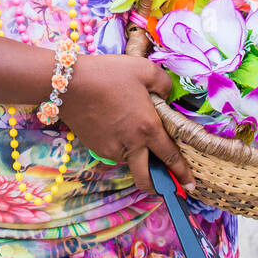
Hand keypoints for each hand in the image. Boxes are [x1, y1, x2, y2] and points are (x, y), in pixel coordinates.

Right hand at [62, 53, 194, 194]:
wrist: (68, 84)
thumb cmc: (108, 74)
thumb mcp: (144, 70)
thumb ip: (164, 84)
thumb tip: (166, 95)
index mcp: (148, 128)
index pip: (170, 156)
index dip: (181, 172)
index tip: (189, 185)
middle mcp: (131, 145)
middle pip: (146, 178)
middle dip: (158, 186)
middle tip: (166, 186)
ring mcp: (111, 149)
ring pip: (130, 161)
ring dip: (137, 156)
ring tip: (132, 130)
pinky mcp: (96, 148)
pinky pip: (115, 152)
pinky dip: (121, 146)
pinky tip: (116, 126)